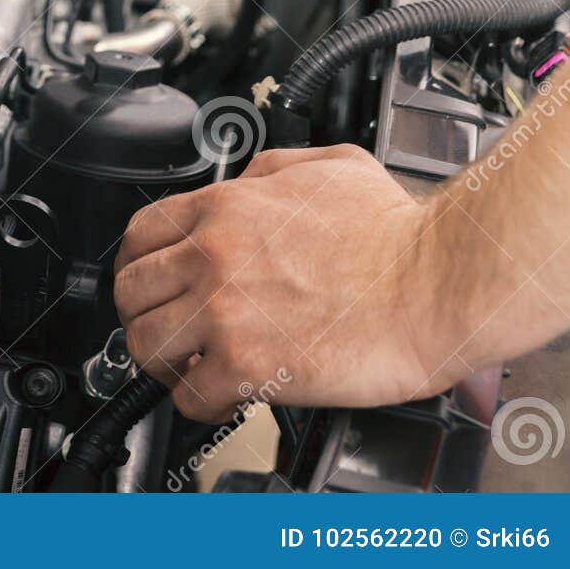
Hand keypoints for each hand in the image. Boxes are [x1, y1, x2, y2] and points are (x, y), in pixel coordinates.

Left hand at [112, 145, 456, 420]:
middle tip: (160, 327)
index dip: (137, 263)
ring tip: (185, 367)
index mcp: (224, 209)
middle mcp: (212, 257)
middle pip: (131, 291)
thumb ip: (269, 171)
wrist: (439, 283)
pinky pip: (189, 394)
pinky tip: (221, 397)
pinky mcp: (247, 364)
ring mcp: (224, 312)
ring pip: (145, 344)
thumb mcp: (327, 166)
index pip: (139, 234)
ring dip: (161, 361)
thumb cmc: (399, 232)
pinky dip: (197, 402)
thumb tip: (243, 182)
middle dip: (140, 313)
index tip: (147, 282)